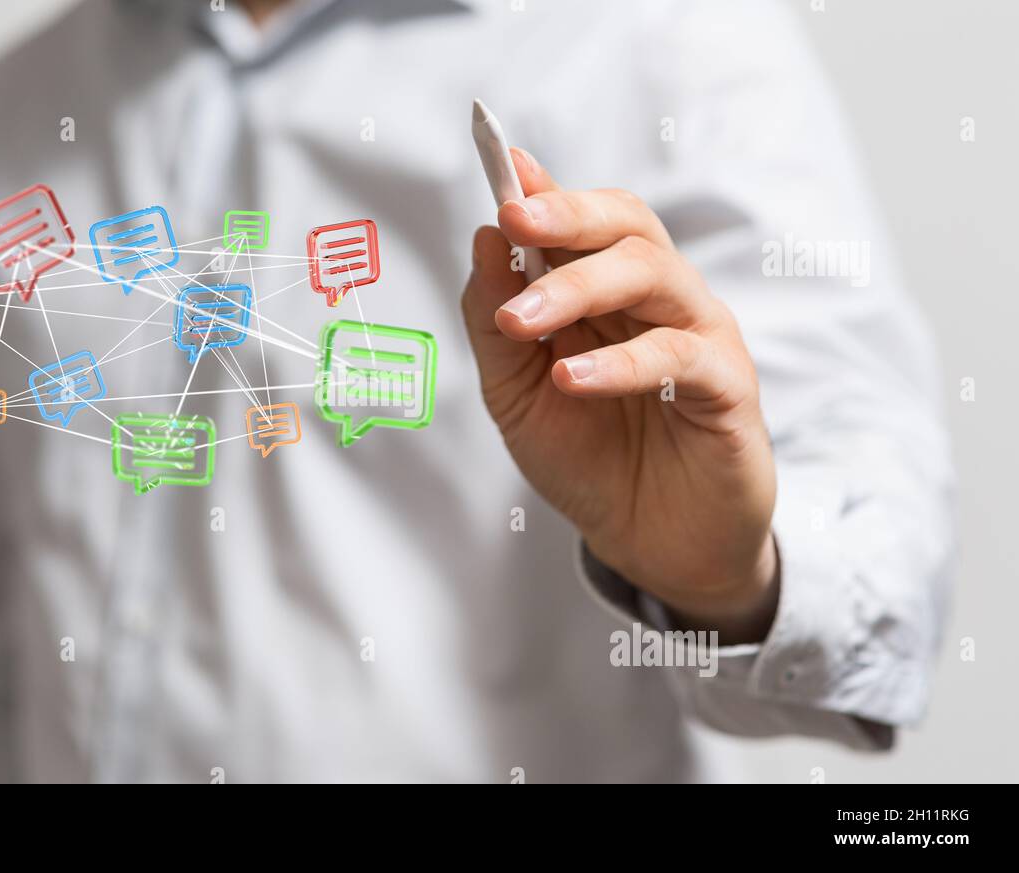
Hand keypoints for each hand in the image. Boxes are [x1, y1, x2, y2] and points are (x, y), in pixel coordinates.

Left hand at [461, 148, 778, 642]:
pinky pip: (680, 355)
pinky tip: (570, 379)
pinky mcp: (728, 388)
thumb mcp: (515, 395)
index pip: (584, 221)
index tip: (501, 162)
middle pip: (628, 226)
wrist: (648, 544)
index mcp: (607, 294)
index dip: (546, 189)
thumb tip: (486, 238)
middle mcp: (658, 302)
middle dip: (568, 215)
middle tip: (514, 218)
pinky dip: (622, 363)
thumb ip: (496, 321)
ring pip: (654, 274)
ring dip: (579, 288)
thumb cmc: (589, 461)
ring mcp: (699, 337)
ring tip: (521, 320)